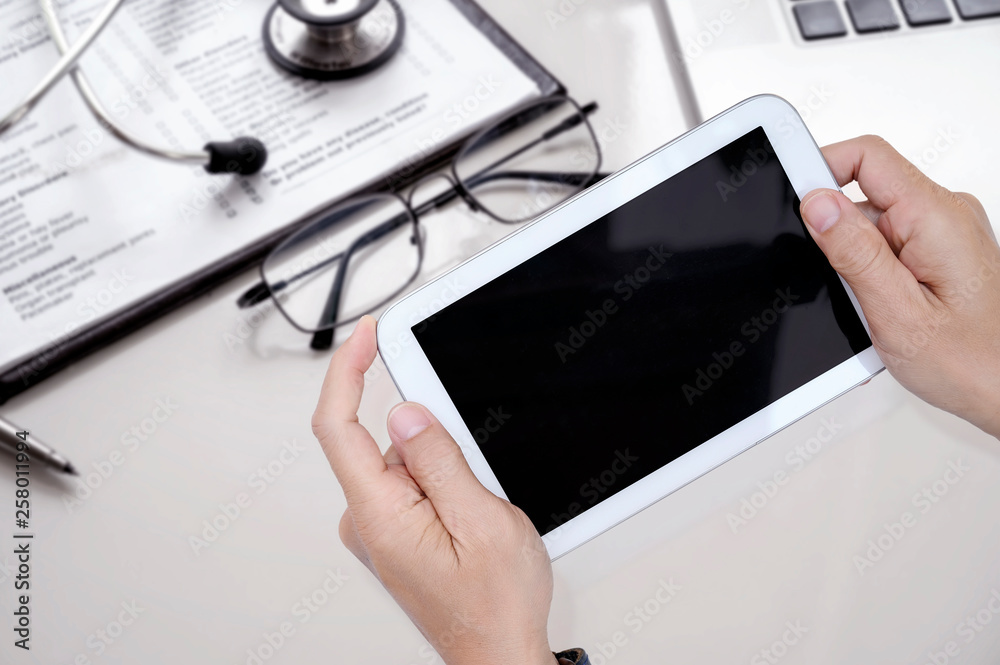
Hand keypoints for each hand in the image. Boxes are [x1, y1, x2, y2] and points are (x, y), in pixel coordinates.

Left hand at [312, 316, 556, 664]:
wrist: (498, 652)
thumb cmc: (494, 606)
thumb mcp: (482, 521)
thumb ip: (438, 461)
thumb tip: (405, 412)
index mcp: (380, 516)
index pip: (338, 426)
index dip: (346, 370)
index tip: (366, 335)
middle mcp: (367, 522)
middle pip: (385, 442)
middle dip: (436, 446)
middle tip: (474, 485)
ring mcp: (378, 529)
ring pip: (405, 463)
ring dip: (445, 473)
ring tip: (477, 515)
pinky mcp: (392, 533)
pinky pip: (410, 484)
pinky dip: (442, 486)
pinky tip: (467, 518)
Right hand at [799, 135, 999, 437]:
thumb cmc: (972, 362)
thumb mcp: (896, 312)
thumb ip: (854, 252)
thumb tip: (817, 204)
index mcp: (936, 218)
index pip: (866, 157)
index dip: (820, 168)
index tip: (789, 199)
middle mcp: (945, 214)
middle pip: (863, 189)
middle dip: (832, 230)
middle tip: (836, 279)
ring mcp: (944, 231)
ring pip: (872, 221)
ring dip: (852, 257)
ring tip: (868, 303)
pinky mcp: (940, 250)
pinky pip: (888, 242)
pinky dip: (870, 268)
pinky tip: (878, 304)